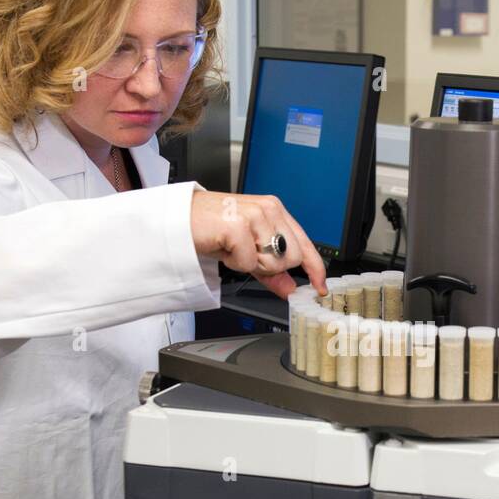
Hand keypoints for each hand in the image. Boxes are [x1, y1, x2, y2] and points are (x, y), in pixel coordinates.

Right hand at [189, 192, 327, 298]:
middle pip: (293, 258)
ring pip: (274, 262)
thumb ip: (270, 270)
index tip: (320, 287)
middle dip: (270, 267)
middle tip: (246, 257)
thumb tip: (290, 288)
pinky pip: (249, 263)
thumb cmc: (209, 228)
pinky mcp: (239, 225)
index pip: (306, 243)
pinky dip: (235, 263)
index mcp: (274, 211)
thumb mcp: (246, 250)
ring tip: (233, 249)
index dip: (315, 269)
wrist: (178, 220)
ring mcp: (255, 215)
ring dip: (252, 265)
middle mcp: (269, 209)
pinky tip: (223, 247)